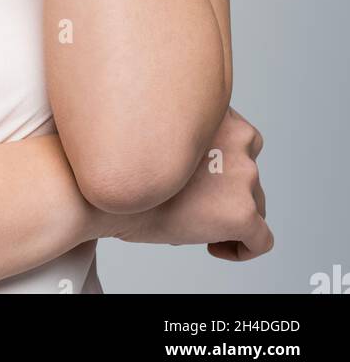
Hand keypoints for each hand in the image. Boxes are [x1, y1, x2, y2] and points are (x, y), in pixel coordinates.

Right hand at [110, 106, 273, 261]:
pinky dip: (243, 248)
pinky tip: (212, 247)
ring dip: (231, 215)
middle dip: (226, 192)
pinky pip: (260, 241)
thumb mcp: (158, 131)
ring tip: (196, 226)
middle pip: (250, 174)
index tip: (199, 181)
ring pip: (256, 205)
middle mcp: (238, 139)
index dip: (224, 164)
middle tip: (192, 205)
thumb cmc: (121, 167)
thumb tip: (195, 157)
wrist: (101, 193)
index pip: (243, 139)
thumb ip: (187, 134)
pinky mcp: (242, 213)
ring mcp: (244, 176)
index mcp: (219, 113)